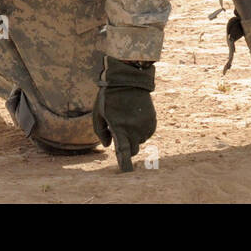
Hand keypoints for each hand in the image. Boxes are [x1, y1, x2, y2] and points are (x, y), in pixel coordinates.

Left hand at [92, 57, 156, 172]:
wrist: (129, 80)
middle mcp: (134, 129)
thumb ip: (100, 132)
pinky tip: (135, 119)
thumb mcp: (98, 114)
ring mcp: (145, 125)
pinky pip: (148, 133)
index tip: (126, 171)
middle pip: (133, 149)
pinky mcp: (152, 120)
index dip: (125, 163)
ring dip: (134, 138)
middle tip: (120, 134)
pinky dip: (142, 131)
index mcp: (119, 128)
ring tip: (127, 121)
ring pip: (141, 141)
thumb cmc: (109, 97)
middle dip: (127, 147)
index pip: (123, 151)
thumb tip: (108, 146)